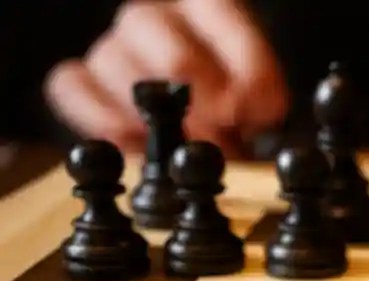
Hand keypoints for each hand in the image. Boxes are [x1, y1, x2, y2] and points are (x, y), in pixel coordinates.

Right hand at [44, 0, 287, 154]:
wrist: (205, 124)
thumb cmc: (237, 102)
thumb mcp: (264, 94)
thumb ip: (263, 94)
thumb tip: (258, 107)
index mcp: (205, 5)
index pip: (220, 12)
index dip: (242, 65)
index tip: (253, 109)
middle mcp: (153, 16)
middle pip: (162, 40)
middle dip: (196, 96)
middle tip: (218, 133)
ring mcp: (113, 46)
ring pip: (116, 64)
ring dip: (153, 114)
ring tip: (184, 146)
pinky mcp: (79, 79)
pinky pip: (71, 86)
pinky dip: (98, 115)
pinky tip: (133, 141)